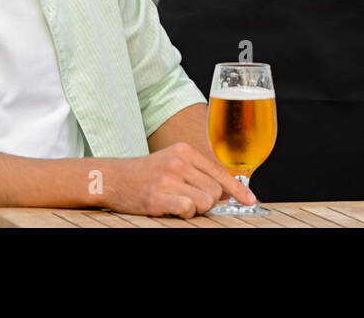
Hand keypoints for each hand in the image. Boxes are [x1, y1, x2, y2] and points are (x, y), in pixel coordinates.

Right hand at [99, 142, 255, 218]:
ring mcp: (167, 178)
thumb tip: (229, 191)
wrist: (113, 179)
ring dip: (196, 209)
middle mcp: (178, 161)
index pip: (220, 171)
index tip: (250, 200)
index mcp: (185, 151)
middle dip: (208, 202)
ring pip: (205, 201)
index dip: (238, 189)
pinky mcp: (157, 195)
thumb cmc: (146, 174)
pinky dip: (184, 213)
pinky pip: (188, 209)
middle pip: (215, 191)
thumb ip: (200, 173)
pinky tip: (171, 208)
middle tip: (189, 200)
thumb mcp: (174, 163)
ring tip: (178, 203)